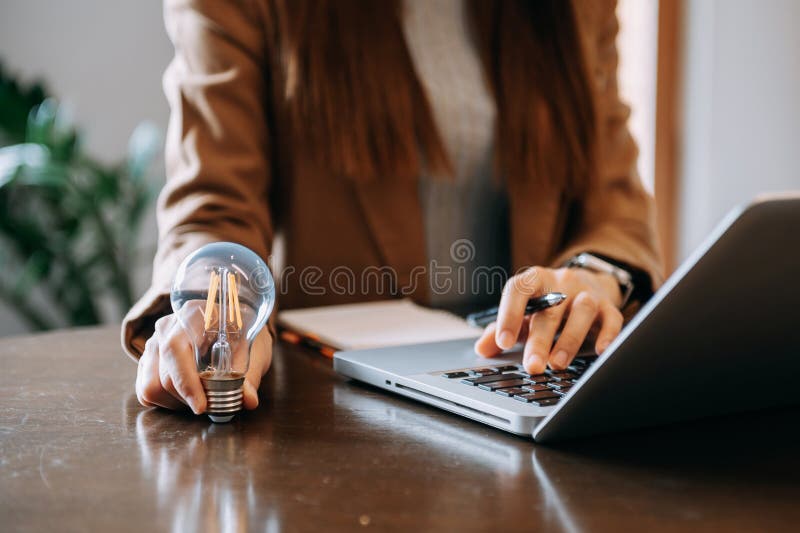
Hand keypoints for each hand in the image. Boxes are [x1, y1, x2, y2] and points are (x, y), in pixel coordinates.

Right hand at [135, 313, 272, 413]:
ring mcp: (154, 343)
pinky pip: (146, 390)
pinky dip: (165, 401)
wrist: (233, 322)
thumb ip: (250, 374)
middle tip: (212, 405)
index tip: (202, 407)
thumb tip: (248, 401)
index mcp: (193, 316)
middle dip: (188, 399)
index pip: (175, 349)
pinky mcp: (149, 359)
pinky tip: (185, 396)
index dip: (186, 383)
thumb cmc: (244, 333)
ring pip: (151, 387)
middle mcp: (168, 327)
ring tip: (199, 398)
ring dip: (175, 402)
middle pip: (164, 374)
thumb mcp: (256, 348)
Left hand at [474, 266, 623, 373]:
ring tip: (558, 364)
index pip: (518, 289)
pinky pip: (613, 318)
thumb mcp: (523, 312)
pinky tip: (600, 352)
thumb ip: (502, 329)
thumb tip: (482, 349)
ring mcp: (587, 292)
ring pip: (582, 310)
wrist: (586, 284)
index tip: (503, 342)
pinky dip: (608, 335)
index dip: (509, 314)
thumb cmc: (547, 304)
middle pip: (549, 309)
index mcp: (535, 280)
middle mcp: (561, 283)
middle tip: (532, 367)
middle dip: (540, 340)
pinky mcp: (609, 306)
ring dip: (570, 339)